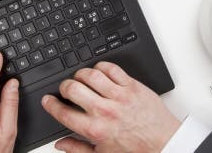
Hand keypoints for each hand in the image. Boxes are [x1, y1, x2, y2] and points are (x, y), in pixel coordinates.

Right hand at [42, 62, 180, 152]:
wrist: (163, 143)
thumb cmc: (135, 150)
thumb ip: (77, 149)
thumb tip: (60, 144)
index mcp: (95, 130)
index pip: (64, 113)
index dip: (51, 104)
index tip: (48, 100)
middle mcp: (105, 111)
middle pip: (73, 88)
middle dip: (64, 86)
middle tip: (65, 88)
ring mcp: (119, 96)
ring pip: (91, 74)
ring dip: (81, 74)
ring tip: (81, 79)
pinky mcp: (132, 85)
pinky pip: (112, 68)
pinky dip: (101, 66)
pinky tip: (99, 72)